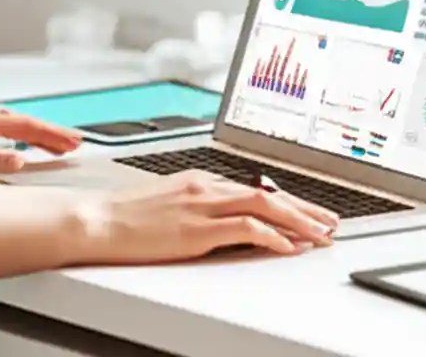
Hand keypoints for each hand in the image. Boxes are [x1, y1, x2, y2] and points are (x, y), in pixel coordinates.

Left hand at [0, 108, 82, 178]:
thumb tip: (20, 162)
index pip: (27, 128)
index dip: (52, 136)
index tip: (74, 143)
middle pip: (24, 123)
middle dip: (51, 133)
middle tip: (76, 143)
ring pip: (13, 125)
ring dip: (36, 134)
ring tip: (55, 144)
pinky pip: (1, 129)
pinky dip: (18, 134)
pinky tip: (18, 142)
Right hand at [75, 171, 340, 261]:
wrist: (96, 220)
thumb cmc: (123, 216)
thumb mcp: (166, 205)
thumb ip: (196, 208)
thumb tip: (221, 224)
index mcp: (199, 180)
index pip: (253, 188)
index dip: (286, 201)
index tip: (307, 213)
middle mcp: (205, 186)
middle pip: (268, 192)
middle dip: (304, 208)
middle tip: (330, 222)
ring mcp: (202, 206)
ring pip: (265, 205)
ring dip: (299, 221)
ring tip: (320, 236)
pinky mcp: (197, 228)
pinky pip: (246, 228)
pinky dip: (272, 236)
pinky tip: (287, 246)